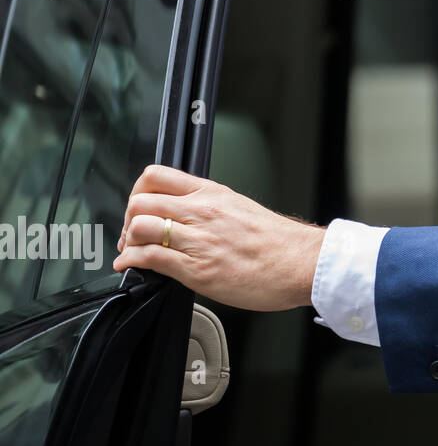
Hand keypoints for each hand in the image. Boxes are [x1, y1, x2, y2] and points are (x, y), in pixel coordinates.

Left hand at [113, 164, 324, 310]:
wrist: (300, 262)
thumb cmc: (278, 242)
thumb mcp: (241, 209)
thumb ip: (212, 210)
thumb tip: (189, 217)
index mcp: (212, 193)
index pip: (156, 176)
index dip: (138, 192)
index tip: (140, 208)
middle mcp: (202, 211)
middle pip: (140, 201)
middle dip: (128, 220)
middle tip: (133, 235)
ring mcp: (199, 239)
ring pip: (139, 227)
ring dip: (128, 241)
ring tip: (132, 252)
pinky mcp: (197, 268)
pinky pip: (150, 258)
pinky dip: (132, 262)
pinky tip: (131, 267)